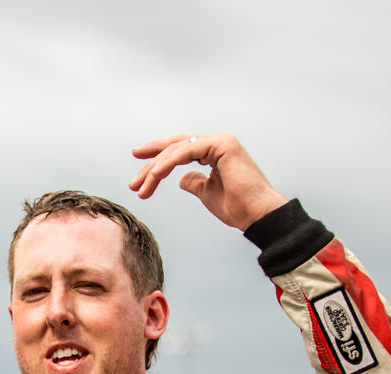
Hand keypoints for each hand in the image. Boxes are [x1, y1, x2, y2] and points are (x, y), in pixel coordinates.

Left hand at [129, 133, 287, 230]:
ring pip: (177, 149)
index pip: (180, 150)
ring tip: (141, 188)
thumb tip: (182, 179)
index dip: (158, 159)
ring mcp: (220, 142)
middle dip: (151, 161)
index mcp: (214, 152)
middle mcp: (217, 143)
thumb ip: (194, 183)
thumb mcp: (208, 193)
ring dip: (155, 169)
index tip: (140, 175)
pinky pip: (186, 151)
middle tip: (133, 181)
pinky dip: (168, 163)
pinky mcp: (222, 145)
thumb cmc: (237, 207)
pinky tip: (154, 176)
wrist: (257, 215)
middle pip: (175, 146)